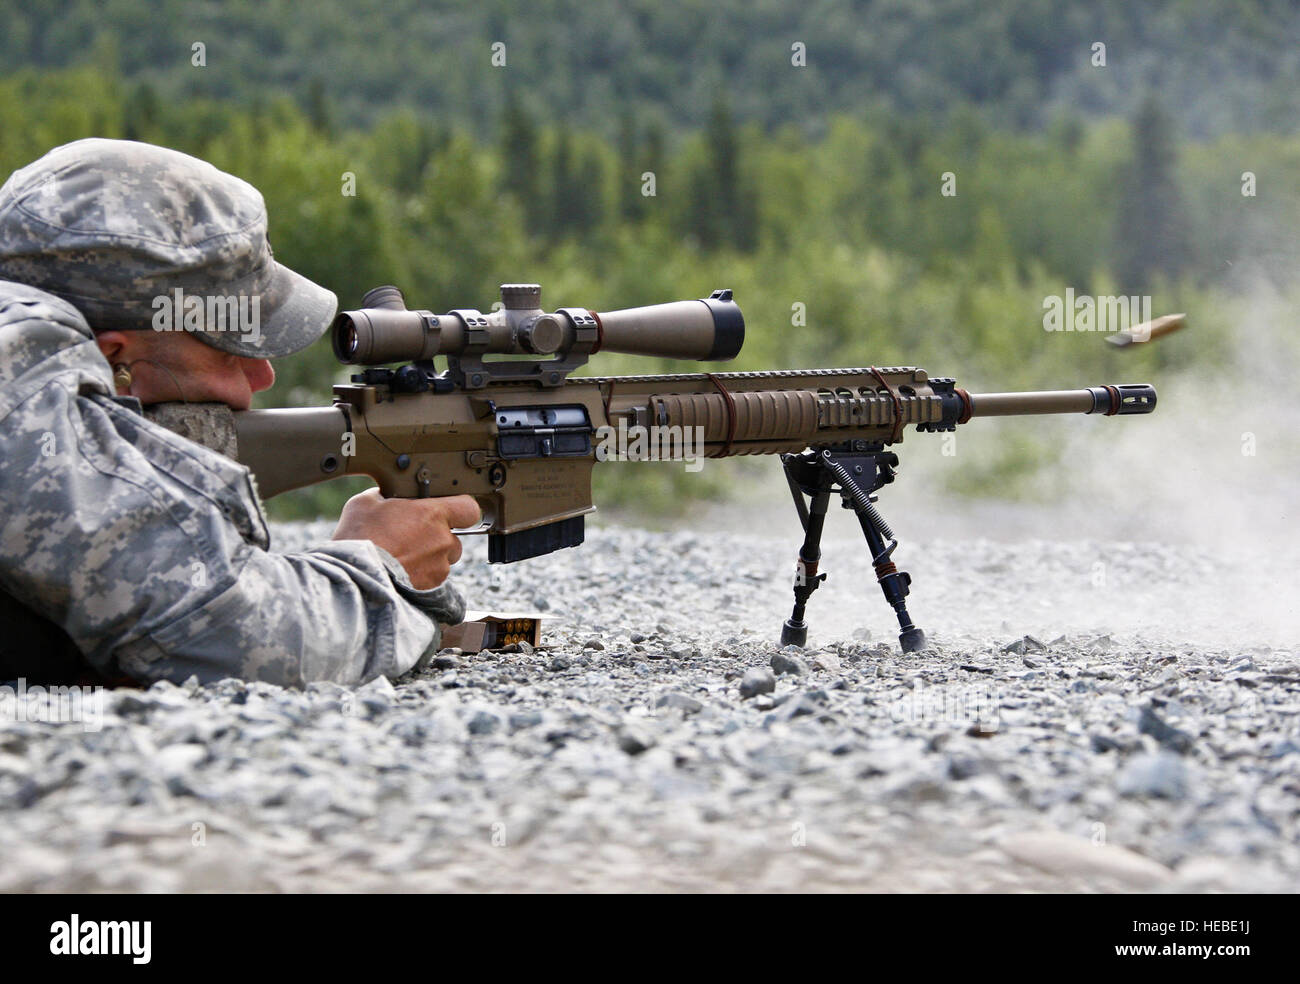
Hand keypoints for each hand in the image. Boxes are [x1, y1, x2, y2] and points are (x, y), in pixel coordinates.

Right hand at [332, 489, 480, 589]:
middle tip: (412, 538)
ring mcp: (439, 566)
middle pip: (454, 538)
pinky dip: (421, 575)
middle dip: (437, 539)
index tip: (449, 512)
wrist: (354, 575)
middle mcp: (443, 540)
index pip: (469, 508)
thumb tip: (389, 496)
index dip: (460, 510)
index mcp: (433, 514)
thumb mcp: (367, 502)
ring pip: (443, 560)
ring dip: (430, 559)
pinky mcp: (432, 587)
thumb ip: (388, 496)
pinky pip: (433, 578)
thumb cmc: (360, 537)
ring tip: (403, 558)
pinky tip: (400, 572)